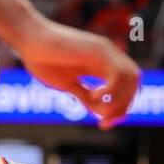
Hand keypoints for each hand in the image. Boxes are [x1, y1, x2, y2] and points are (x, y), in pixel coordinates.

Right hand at [19, 19, 140, 129]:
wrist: (29, 40)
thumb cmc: (42, 59)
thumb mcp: (67, 83)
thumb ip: (84, 95)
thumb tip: (98, 111)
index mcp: (101, 65)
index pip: (126, 87)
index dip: (121, 108)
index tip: (104, 124)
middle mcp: (108, 56)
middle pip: (134, 83)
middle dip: (124, 107)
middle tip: (104, 123)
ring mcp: (105, 51)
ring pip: (132, 78)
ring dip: (120, 101)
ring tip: (99, 111)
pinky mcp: (98, 50)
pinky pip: (118, 74)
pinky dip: (111, 91)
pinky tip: (94, 96)